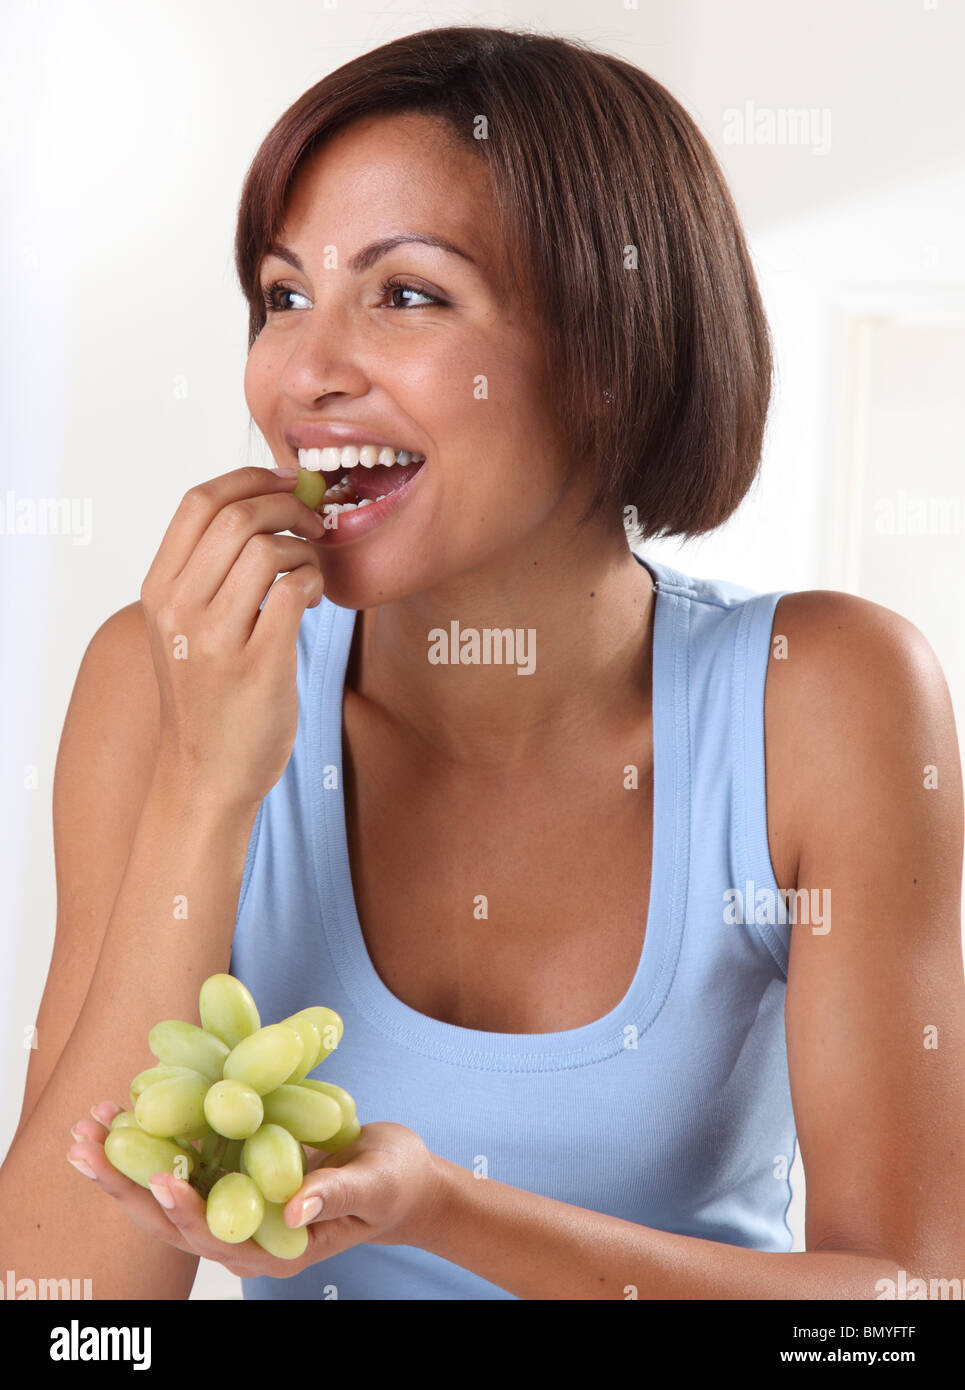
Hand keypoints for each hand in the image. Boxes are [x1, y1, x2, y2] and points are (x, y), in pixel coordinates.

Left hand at [68, 1105, 446, 1281]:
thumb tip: (294, 1209)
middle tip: (85, 1147)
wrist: (398, 1175)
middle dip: (126, 1184)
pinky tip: (133, 1103)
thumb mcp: (374, 1186)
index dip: (186, 1213)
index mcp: (274, 1250)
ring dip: (127, 1159)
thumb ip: (334, 1196)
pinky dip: (158, 1134)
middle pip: (171, 1218)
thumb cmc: (394, 1185)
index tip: (162, 1179)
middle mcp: (243, 1233)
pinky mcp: (234, 1171)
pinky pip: (188, 1157)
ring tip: (91, 1124)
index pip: (215, 1239)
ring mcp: (235, 1202)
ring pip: (169, 1189)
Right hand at [139, 466, 329, 811]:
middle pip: (236, 515)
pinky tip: (313, 601)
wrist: (205, 776)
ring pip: (267, 548)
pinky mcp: (257, 666)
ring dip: (303, 548)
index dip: (250, 477)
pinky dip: (313, 582)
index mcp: (158, 591)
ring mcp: (215, 639)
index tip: (287, 482)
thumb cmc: (207, 698)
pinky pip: (293, 592)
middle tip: (315, 519)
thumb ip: (206, 575)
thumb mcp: (183, 630)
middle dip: (288, 504)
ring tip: (309, 571)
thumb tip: (259, 509)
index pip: (198, 501)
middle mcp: (179, 610)